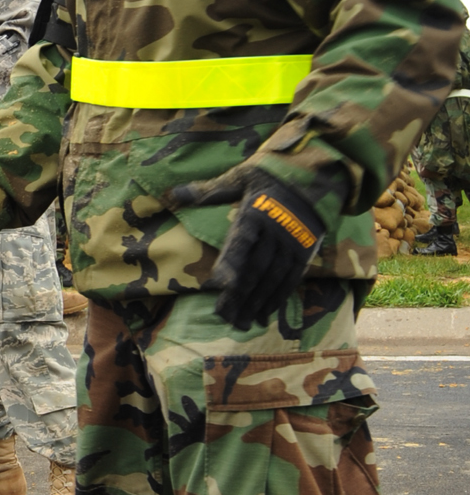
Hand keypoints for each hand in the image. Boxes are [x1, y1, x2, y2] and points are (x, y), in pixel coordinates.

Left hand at [210, 170, 330, 328]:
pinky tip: (264, 314)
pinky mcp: (305, 252)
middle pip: (255, 267)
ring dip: (257, 303)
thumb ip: (210, 190)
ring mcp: (292, 243)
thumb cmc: (273, 171)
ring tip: (242, 324)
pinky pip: (290, 279)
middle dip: (240, 295)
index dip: (232, 263)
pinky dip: (277, 298)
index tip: (219, 284)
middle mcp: (276, 231)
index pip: (242, 241)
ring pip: (272, 278)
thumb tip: (175, 193)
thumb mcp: (241, 175)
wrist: (319, 170)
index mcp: (257, 212)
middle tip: (224, 317)